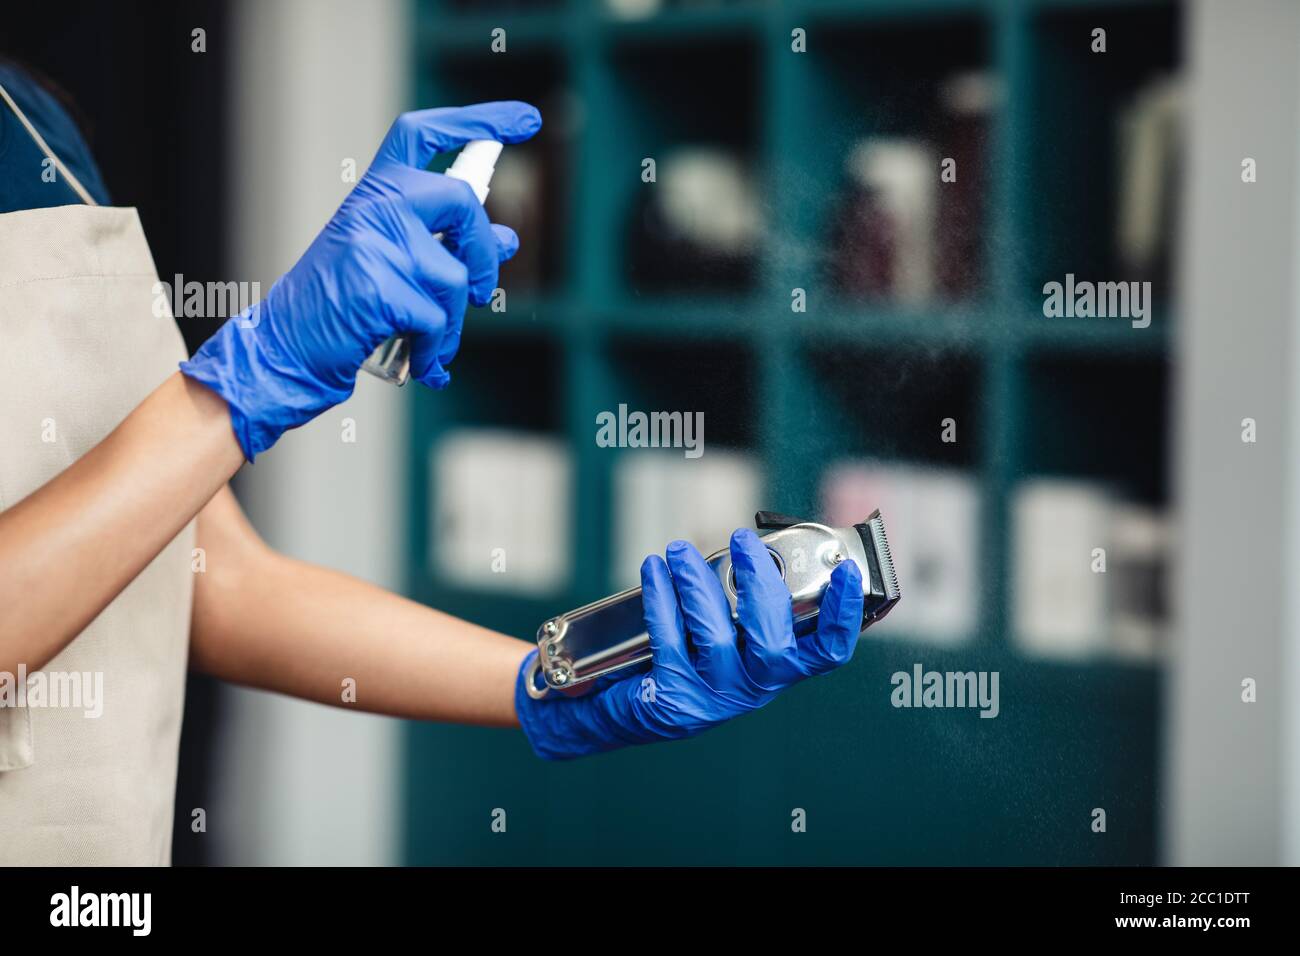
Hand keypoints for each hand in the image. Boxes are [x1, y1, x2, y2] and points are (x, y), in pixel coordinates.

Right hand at [181, 101, 541, 459]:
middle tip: (481, 290)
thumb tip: (509, 239)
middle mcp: (375, 205)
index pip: (425, 133)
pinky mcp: (378, 286)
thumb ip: (447, 244)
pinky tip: (426, 366)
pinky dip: (437, 351)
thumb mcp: (394, 261)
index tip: (526, 120)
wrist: (285, 347)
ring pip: (454, 277)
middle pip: (461, 200)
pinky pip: (437, 320)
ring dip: (454, 323)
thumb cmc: (342, 304)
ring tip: (435, 346)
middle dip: (483, 251)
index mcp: (375, 190)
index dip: (479, 121)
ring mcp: (374, 242)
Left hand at [515, 528, 865, 759]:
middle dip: (760, 585)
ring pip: (717, 637)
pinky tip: (654, 572)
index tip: (847, 571)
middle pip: (774, 644)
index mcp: (778, 670)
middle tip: (741, 541)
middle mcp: (754, 689)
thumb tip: (754, 545)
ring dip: (698, 585)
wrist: (621, 709)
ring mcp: (714, 698)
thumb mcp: (726, 633)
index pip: (828, 653)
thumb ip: (745, 600)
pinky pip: (670, 639)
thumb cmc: (686, 657)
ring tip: (678, 552)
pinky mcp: (673, 698)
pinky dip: (661, 599)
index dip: (844, 615)